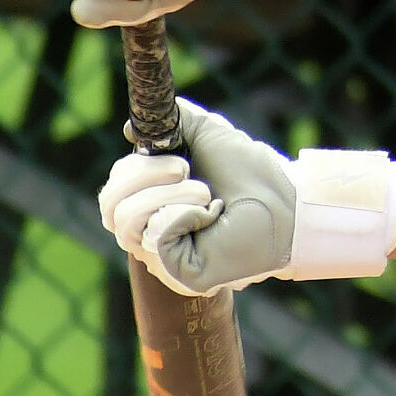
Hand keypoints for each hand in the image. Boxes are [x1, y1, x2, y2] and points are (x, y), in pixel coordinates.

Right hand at [97, 99, 395, 294]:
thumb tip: (130, 128)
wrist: (285, 199)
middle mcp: (152, 232)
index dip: (131, 169)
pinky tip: (208, 214)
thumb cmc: (250, 171)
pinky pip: (153, 239)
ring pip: (125, 222)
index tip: (174, 155)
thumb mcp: (205, 134)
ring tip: (204, 192)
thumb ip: (171, 123)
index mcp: (154, 204)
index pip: (113, 192)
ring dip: (165, 195)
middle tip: (185, 169)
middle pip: (110, 206)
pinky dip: (178, 215)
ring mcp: (163, 256)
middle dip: (143, 177)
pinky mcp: (178, 273)